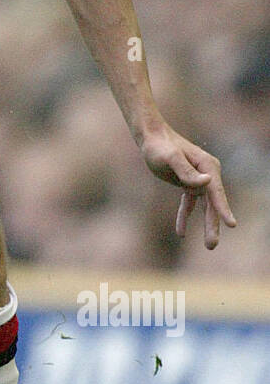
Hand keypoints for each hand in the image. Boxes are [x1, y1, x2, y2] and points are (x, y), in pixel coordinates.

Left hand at [139, 123, 235, 249]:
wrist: (151, 137)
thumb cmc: (159, 146)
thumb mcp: (170, 158)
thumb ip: (186, 171)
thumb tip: (207, 182)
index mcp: (207, 166)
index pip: (216, 191)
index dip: (223, 209)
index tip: (231, 224)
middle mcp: (207, 174)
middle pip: (213, 203)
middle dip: (214, 224)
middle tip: (212, 245)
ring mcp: (198, 179)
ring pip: (204, 206)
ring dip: (206, 225)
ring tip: (209, 246)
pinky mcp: (187, 183)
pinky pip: (189, 204)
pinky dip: (185, 217)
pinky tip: (181, 233)